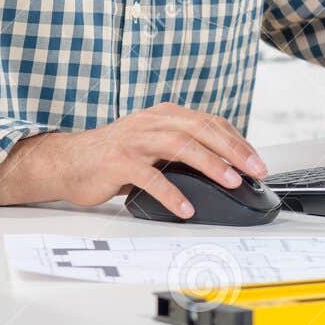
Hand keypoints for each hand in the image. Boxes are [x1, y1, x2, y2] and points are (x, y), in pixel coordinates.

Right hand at [0, 103, 268, 218]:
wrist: (67, 161)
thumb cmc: (112, 157)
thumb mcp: (151, 145)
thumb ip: (180, 150)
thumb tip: (223, 169)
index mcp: (163, 115)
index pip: (209, 122)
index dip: (236, 140)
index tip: (257, 161)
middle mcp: (151, 122)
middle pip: (200, 129)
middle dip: (233, 149)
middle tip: (254, 170)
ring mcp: (134, 140)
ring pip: (180, 145)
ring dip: (209, 163)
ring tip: (230, 181)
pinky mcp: (118, 161)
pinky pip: (150, 176)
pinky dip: (171, 193)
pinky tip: (186, 208)